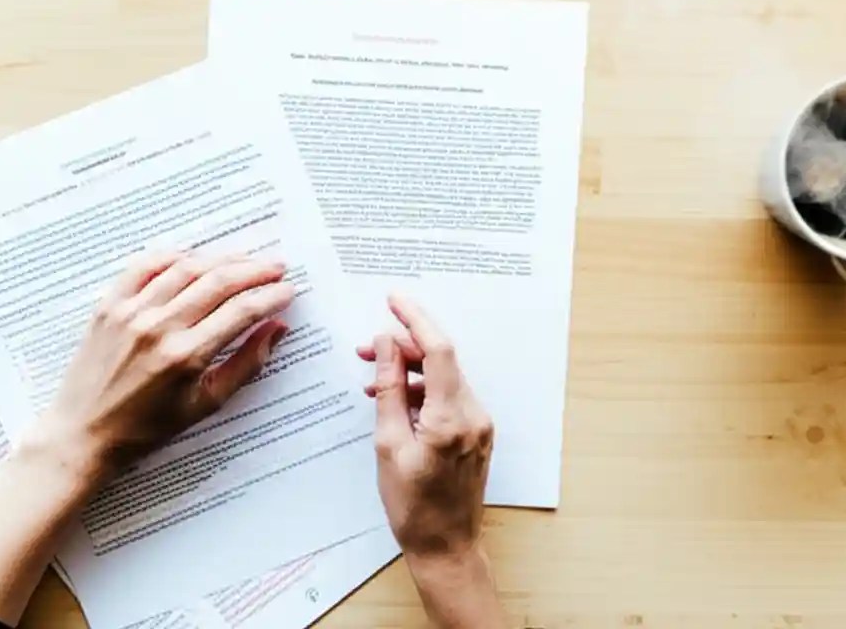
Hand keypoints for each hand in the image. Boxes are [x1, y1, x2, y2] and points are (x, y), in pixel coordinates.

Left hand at [38, 249, 294, 481]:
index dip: (270, 296)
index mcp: (185, 356)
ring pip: (186, 268)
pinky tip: (193, 257)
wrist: (83, 433)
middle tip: (276, 267)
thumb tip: (276, 329)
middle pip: (218, 282)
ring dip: (221, 259)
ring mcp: (131, 312)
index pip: (240, 312)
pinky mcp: (109, 305)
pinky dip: (172, 256)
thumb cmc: (146, 428)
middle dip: (254, 270)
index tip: (287, 290)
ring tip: (244, 259)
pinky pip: (144, 266)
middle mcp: (158, 327)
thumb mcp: (205, 405)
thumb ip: (246, 365)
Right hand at [358, 295, 505, 627]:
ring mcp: (480, 424)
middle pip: (440, 360)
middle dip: (403, 347)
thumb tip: (385, 345)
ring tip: (373, 379)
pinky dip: (422, 391)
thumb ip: (388, 390)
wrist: (445, 546)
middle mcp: (473, 415)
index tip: (394, 300)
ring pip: (443, 378)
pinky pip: (449, 396)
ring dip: (409, 370)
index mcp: (450, 419)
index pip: (438, 350)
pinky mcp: (478, 432)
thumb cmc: (412, 507)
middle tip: (366, 349)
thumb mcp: (388, 445)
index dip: (415, 318)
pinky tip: (396, 400)